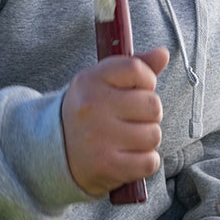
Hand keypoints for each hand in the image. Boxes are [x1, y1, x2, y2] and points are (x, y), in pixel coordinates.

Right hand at [61, 48, 167, 196]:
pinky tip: (129, 156)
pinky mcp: (106, 165)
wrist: (56, 152)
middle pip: (152, 104)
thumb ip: (135, 66)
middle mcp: (92, 106)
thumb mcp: (103, 82)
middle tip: (130, 119)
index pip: (137, 69)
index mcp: (90, 81)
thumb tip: (163, 53)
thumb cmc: (89, 112)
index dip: (147, 81)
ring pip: (154, 134)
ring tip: (128, 139)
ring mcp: (98, 137)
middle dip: (148, 114)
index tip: (137, 90)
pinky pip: (150, 161)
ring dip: (147, 139)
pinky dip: (145, 161)